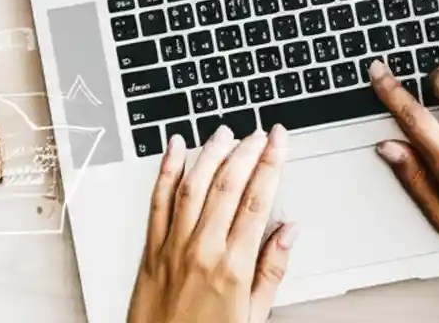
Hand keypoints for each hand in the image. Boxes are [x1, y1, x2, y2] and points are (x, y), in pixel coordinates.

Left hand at [127, 125, 297, 322]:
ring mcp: (173, 247)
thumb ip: (272, 270)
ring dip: (211, 153)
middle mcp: (202, 251)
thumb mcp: (253, 315)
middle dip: (246, 152)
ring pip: (193, 186)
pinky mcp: (150, 251)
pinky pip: (158, 202)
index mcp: (233, 267)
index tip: (278, 141)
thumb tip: (288, 233)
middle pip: (228, 186)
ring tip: (225, 133)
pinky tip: (175, 149)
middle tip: (258, 134)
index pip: (258, 200)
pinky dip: (166, 171)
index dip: (271, 163)